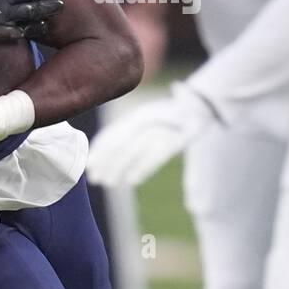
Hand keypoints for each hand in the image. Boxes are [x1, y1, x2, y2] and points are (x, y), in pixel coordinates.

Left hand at [86, 83, 217, 185]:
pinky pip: (156, 155)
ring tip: (108, 183)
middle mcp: (146, 120)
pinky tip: (132, 180)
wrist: (200, 105)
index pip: (112, 133)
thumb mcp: (147, 119)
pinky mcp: (176, 138)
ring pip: (134, 150)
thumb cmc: (169, 117)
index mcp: (136, 116)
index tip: (88, 164)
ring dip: (119, 168)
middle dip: (104, 162)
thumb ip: (128, 131)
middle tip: (94, 178)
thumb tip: (104, 152)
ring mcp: (160, 128)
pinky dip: (143, 167)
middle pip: (120, 143)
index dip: (98, 150)